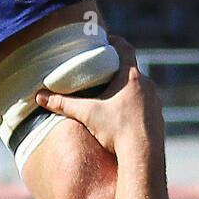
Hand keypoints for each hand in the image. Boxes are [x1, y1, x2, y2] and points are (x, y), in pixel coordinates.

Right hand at [35, 34, 165, 156]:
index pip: (125, 48)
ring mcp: (156, 102)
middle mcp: (147, 85)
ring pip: (141, 87)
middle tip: (103, 70)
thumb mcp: (87, 114)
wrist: (144, 158)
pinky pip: (147, 105)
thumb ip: (63, 104)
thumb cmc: (117, 131)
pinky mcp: (159, 118)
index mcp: (131, 77)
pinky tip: (126, 115)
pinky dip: (137, 105)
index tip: (106, 40)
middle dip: (118, 68)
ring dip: (128, 88)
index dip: (115, 41)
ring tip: (113, 94)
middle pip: (132, 68)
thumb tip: (39, 96)